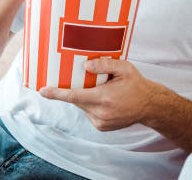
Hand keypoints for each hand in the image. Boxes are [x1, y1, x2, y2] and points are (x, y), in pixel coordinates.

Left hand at [39, 58, 162, 130]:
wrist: (149, 106)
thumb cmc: (136, 85)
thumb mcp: (125, 69)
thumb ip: (105, 65)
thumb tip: (86, 66)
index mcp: (104, 97)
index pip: (74, 96)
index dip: (57, 93)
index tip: (43, 91)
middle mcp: (100, 112)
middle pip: (78, 100)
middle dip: (76, 89)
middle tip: (91, 81)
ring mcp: (100, 122)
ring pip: (83, 106)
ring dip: (87, 98)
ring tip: (105, 91)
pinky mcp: (101, 127)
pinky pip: (89, 113)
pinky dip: (92, 105)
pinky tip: (107, 101)